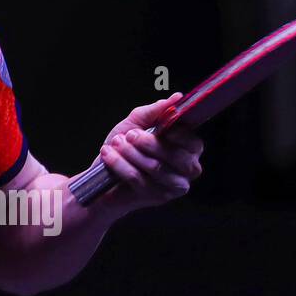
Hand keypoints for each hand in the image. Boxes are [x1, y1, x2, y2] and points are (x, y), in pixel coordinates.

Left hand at [96, 93, 203, 212]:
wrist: (102, 175)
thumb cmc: (124, 147)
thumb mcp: (136, 123)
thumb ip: (155, 111)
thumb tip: (177, 97)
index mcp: (189, 149)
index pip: (192, 142)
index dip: (174, 134)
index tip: (154, 127)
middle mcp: (188, 169)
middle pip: (175, 156)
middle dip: (148, 143)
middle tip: (128, 135)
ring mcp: (174, 186)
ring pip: (155, 167)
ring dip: (130, 153)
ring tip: (115, 144)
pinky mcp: (157, 198)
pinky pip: (138, 179)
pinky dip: (119, 164)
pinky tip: (108, 155)